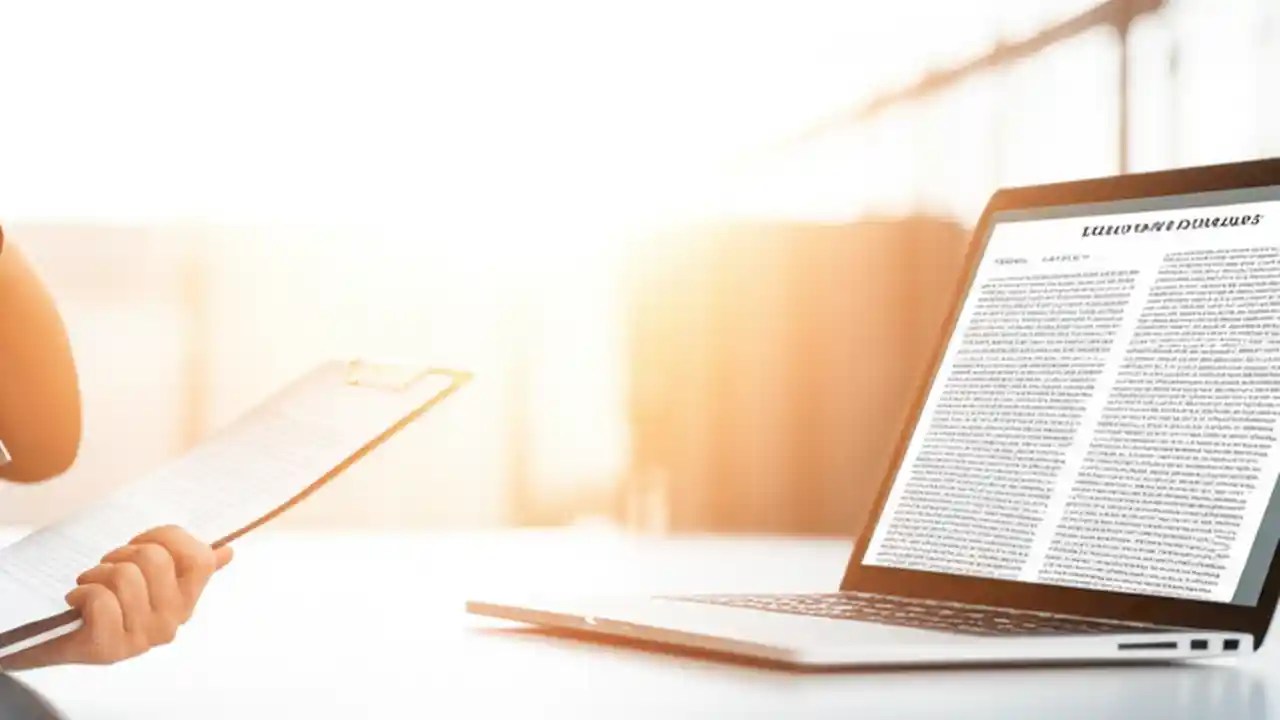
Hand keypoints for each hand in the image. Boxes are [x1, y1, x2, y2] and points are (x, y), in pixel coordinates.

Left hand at [3, 526, 231, 669]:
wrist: (66, 638)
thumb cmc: (112, 599)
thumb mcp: (153, 579)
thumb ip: (191, 566)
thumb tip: (227, 552)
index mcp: (188, 600)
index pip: (199, 558)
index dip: (167, 537)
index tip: (144, 543)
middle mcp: (172, 622)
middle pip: (154, 559)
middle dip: (122, 553)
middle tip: (109, 568)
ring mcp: (143, 638)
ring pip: (124, 577)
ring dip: (97, 573)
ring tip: (92, 585)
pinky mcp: (109, 648)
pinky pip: (100, 600)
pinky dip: (82, 593)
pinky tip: (78, 602)